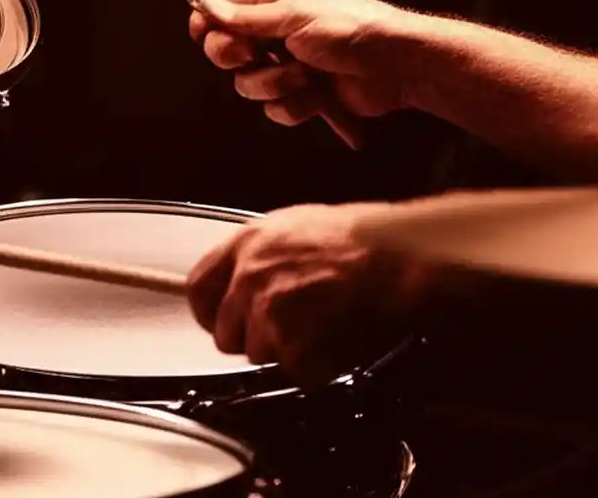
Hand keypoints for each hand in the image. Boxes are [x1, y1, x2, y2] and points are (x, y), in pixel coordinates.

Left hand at [186, 202, 425, 385]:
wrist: (398, 257)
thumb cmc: (363, 238)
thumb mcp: (296, 226)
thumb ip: (261, 254)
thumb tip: (245, 276)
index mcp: (246, 244)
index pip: (199, 289)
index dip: (210, 314)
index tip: (222, 322)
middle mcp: (248, 278)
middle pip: (226, 333)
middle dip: (254, 338)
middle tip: (291, 329)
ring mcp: (267, 313)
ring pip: (259, 355)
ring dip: (287, 352)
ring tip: (323, 327)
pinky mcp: (291, 345)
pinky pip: (293, 371)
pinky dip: (315, 367)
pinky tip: (336, 340)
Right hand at [189, 0, 427, 125]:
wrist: (394, 67)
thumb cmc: (351, 28)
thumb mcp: (296, 16)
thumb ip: (249, 18)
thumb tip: (209, 11)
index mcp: (275, 0)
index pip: (224, 6)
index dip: (207, 20)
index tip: (201, 33)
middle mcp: (276, 32)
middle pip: (227, 48)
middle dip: (236, 57)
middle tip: (251, 55)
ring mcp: (287, 65)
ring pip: (248, 84)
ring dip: (274, 83)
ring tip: (305, 75)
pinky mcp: (301, 96)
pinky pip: (274, 109)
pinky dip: (294, 106)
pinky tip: (317, 95)